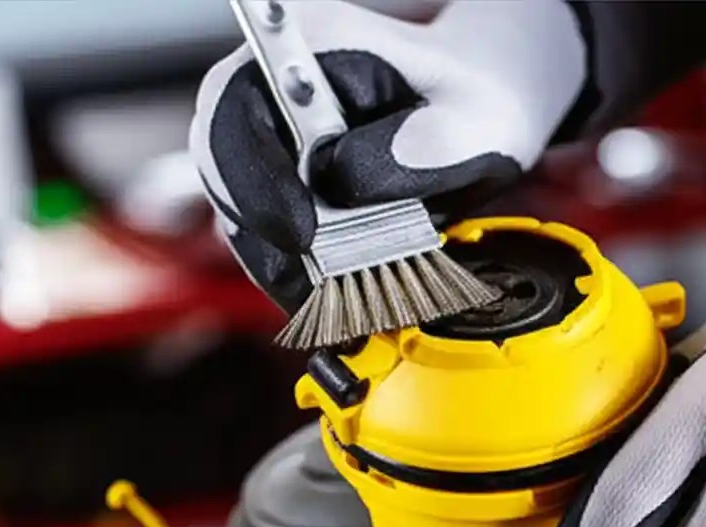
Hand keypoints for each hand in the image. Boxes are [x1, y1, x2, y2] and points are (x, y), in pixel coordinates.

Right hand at [188, 0, 586, 312]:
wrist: (484, 104)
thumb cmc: (479, 96)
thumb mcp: (475, 121)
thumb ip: (422, 146)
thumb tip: (345, 183)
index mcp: (311, 47)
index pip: (237, 106)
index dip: (254, 175)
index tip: (299, 232)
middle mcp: (274, 85)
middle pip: (222, 162)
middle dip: (264, 231)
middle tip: (314, 284)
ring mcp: (271, 133)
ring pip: (238, 205)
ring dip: (278, 259)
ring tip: (331, 300)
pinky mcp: (281, 178)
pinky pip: (265, 229)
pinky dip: (294, 268)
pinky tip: (333, 294)